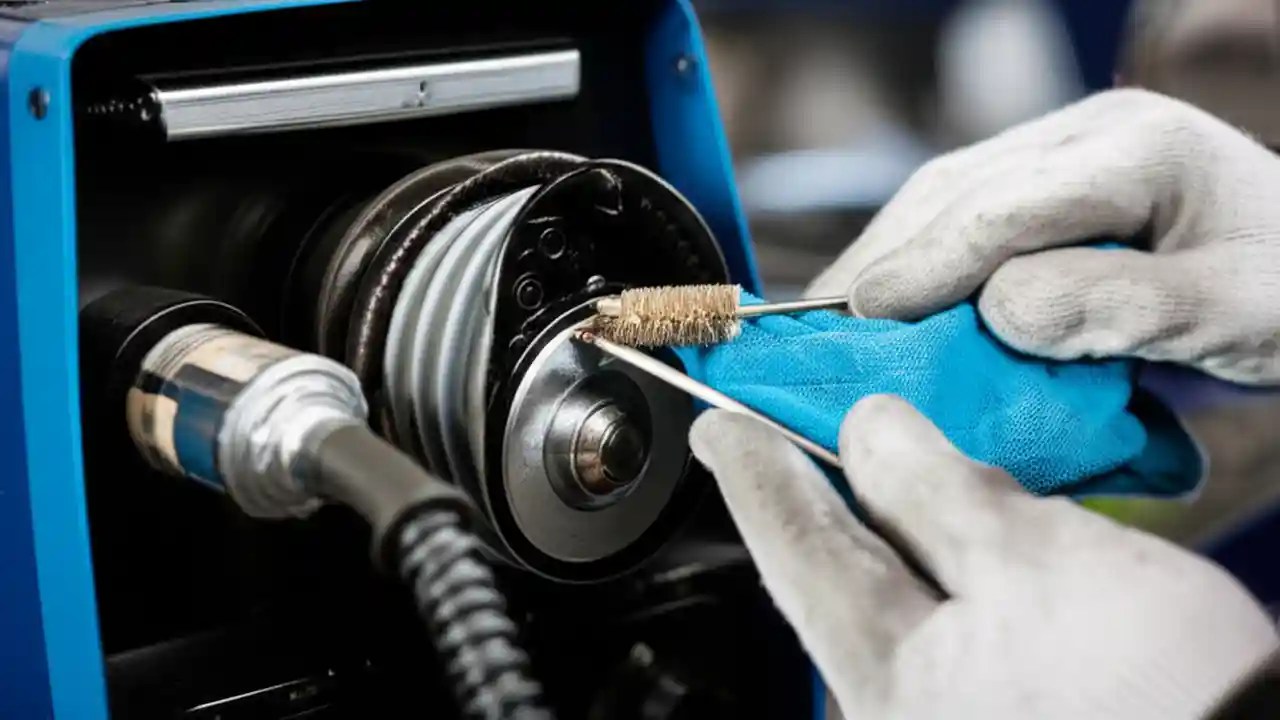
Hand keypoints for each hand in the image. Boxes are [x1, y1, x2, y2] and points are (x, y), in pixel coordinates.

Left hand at [689, 396, 1277, 719]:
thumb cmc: (1154, 691)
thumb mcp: (1039, 564)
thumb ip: (937, 494)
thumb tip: (868, 433)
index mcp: (885, 670)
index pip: (794, 546)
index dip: (755, 470)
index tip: (721, 422)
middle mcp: (894, 700)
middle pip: (833, 567)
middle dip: (816, 486)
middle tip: (787, 419)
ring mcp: (942, 706)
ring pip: (887, 588)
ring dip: (883, 516)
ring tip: (874, 450)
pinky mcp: (990, 704)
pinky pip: (938, 614)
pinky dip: (938, 556)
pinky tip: (955, 520)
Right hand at [807, 88, 1279, 384]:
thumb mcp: (1234, 314)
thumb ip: (1124, 309)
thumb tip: (1000, 311)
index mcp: (1142, 151)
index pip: (1008, 205)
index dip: (928, 264)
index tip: (864, 318)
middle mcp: (1091, 133)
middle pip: (956, 189)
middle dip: (885, 259)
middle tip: (819, 328)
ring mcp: (1066, 149)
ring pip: (945, 194)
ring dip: (888, 257)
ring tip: (835, 320)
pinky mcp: (1050, 178)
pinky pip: (962, 210)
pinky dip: (916, 256)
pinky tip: (888, 299)